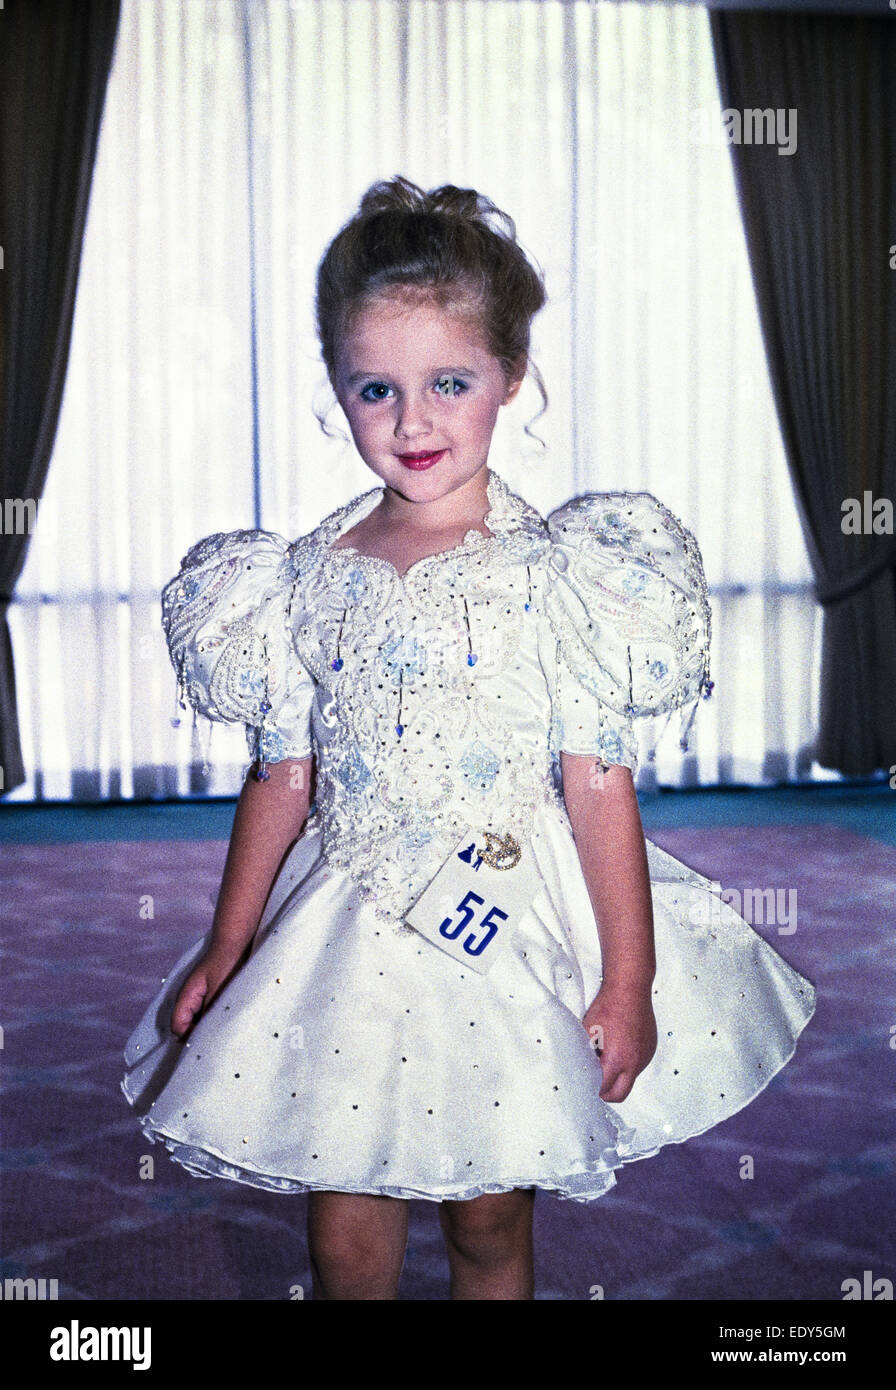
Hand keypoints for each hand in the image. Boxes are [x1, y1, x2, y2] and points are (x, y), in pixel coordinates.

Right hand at [170, 947, 246, 1039]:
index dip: (189, 1038)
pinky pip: (210, 1015)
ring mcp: (202, 998)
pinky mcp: (214, 997)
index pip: (178, 1027)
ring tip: (226, 1032)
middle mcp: (191, 999)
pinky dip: (217, 1020)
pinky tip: (231, 1021)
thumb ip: (209, 1011)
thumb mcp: (218, 988)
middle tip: (218, 1042)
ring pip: (199, 1022)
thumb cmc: (226, 961)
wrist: (236, 942)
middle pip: (187, 1027)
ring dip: (210, 1028)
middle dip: (199, 1036)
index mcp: (187, 997)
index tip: (207, 1044)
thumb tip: (202, 1034)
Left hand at [583, 981, 657, 1102]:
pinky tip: (618, 1048)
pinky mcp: (651, 1048)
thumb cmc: (608, 1007)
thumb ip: (586, 1055)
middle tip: (595, 1086)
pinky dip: (627, 1064)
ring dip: (618, 1077)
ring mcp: (645, 1056)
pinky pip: (638, 1065)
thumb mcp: (588, 1032)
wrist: (630, 988)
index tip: (584, 1086)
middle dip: (606, 1094)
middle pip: (620, 1094)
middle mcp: (635, 1062)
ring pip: (631, 1079)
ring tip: (606, 1058)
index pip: (604, 1088)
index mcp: (617, 1060)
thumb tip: (581, 1069)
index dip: (592, 1089)